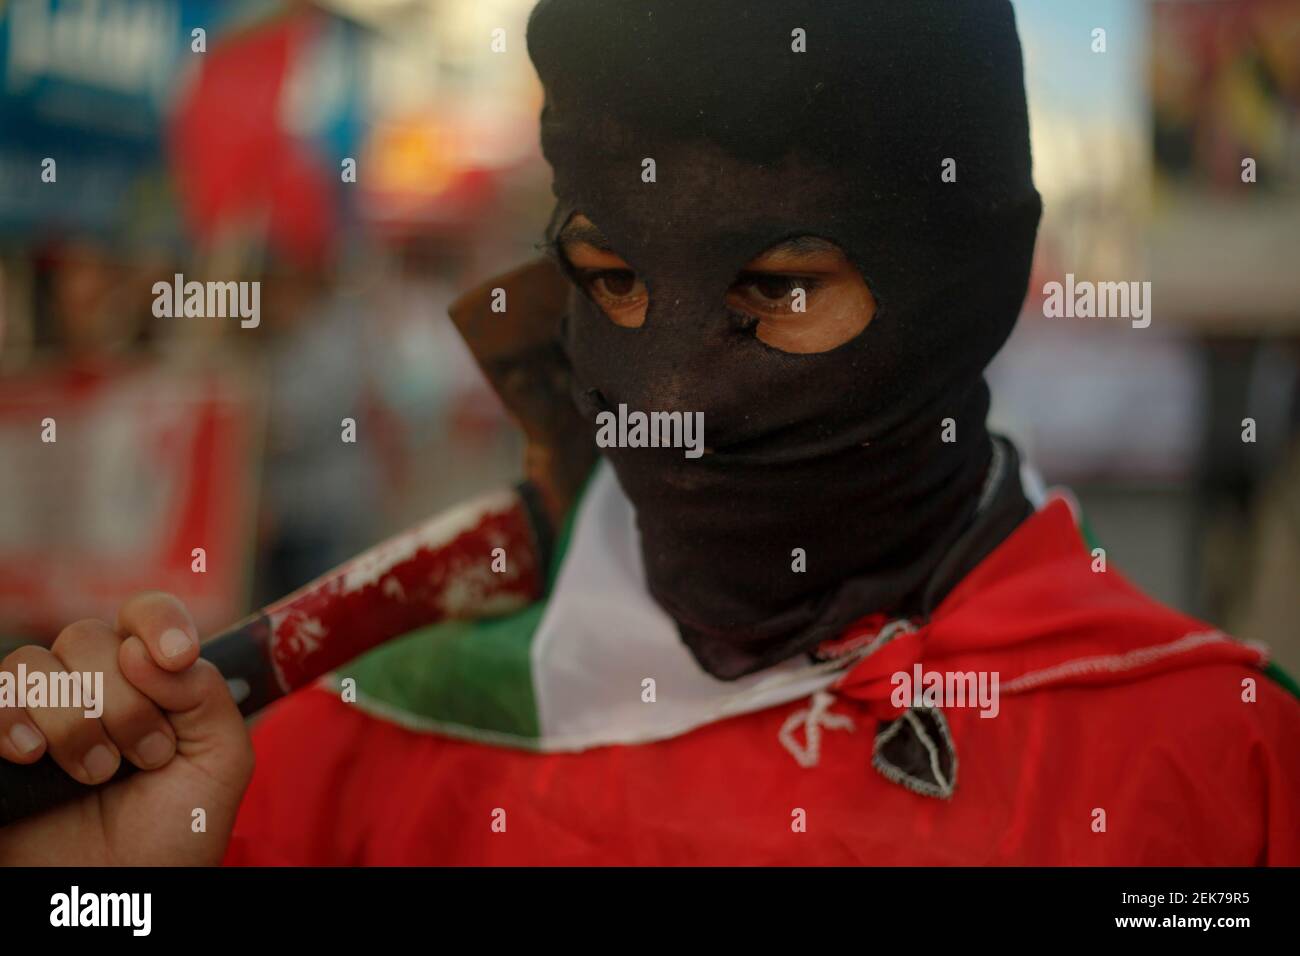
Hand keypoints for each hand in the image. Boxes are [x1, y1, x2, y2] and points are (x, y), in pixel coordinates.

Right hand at [0, 592, 252, 864]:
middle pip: (89, 637)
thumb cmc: (173, 832)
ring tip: (97, 774)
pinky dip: (12, 720)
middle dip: (125, 701)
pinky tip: (32, 757)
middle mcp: (92, 684)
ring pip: (36, 663)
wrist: (123, 892)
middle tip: (144, 757)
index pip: (145, 614)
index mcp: (150, 678)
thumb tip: (144, 651)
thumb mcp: (220, 760)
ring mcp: (41, 711)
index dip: (159, 623)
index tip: (176, 657)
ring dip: (75, 722)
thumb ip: (208, 694)